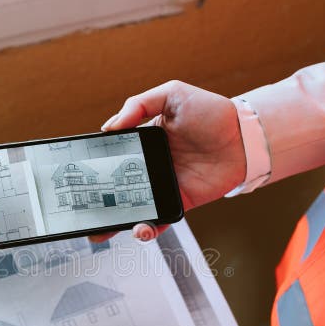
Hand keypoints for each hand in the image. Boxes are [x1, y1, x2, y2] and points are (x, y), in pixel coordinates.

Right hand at [91, 80, 245, 242]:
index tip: (81, 176)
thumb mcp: (172, 94)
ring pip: (134, 207)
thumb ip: (139, 105)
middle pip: (117, 187)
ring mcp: (163, 185)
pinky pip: (160, 219)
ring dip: (117, 222)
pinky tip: (139, 230)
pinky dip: (148, 229)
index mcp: (143, 140)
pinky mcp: (179, 201)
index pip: (114, 155)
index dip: (97, 166)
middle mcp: (150, 165)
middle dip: (99, 202)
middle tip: (81, 214)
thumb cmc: (210, 111)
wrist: (243, 136)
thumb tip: (109, 127)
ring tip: (102, 231)